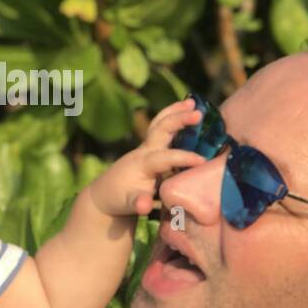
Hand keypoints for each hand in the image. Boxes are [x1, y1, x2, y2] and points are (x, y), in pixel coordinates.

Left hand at [87, 97, 205, 216]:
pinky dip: (173, 118)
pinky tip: (187, 111)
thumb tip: (144, 206)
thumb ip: (138, 204)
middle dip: (178, 119)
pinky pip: (162, 129)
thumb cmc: (119, 200)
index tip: (203, 161)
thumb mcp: (128, 205)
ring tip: (192, 102)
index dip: (183, 158)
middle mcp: (144, 151)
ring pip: (160, 124)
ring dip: (175, 111)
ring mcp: (147, 148)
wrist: (105, 194)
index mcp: (142, 164)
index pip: (165, 157)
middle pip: (161, 129)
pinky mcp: (151, 150)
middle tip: (198, 113)